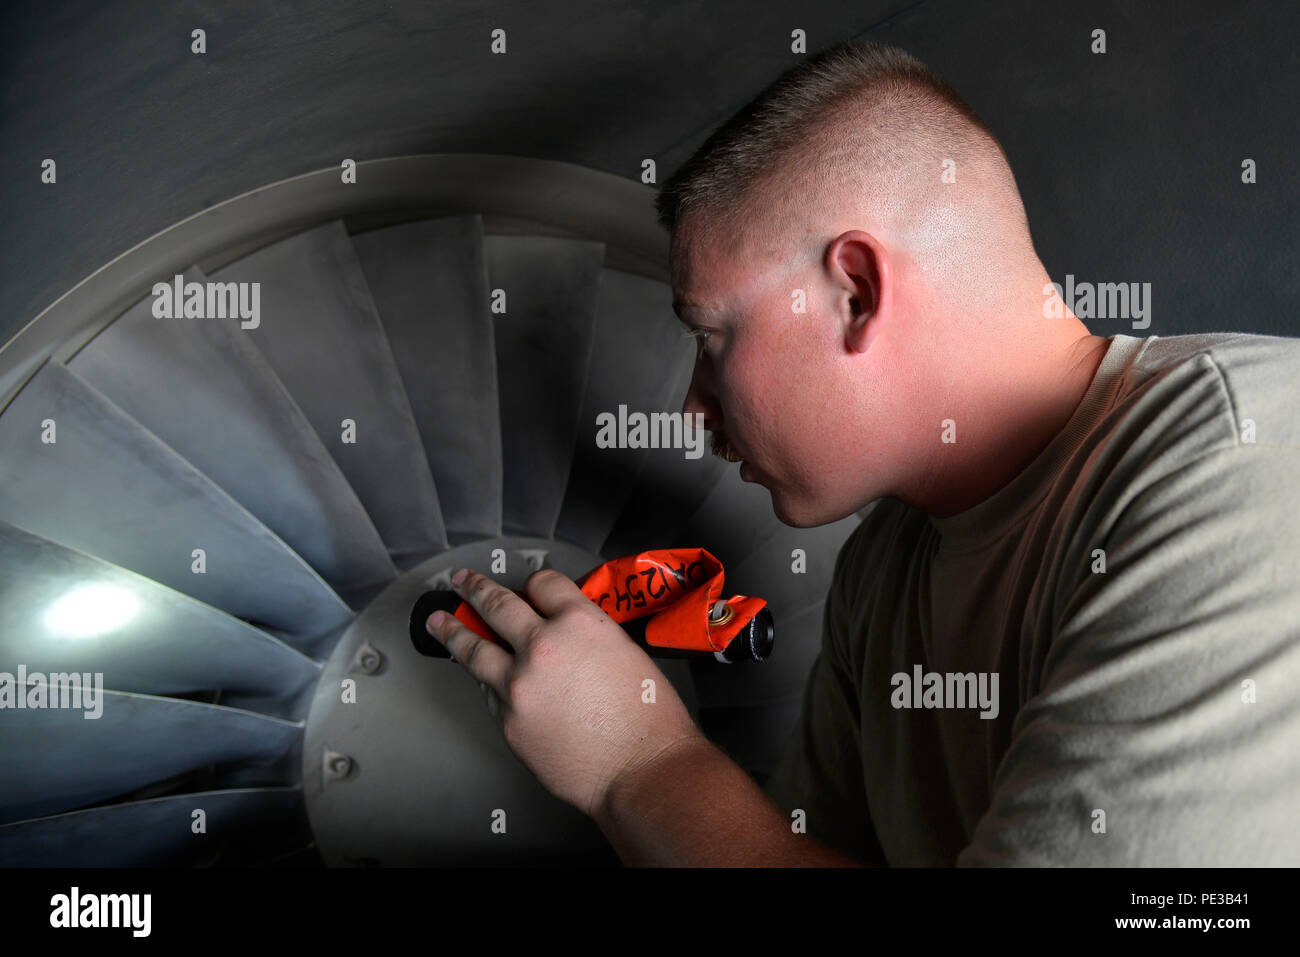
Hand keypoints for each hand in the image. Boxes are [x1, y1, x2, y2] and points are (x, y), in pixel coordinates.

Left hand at [426, 566, 703, 818]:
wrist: (640, 769)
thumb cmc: (648, 718)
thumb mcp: (626, 652)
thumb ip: (588, 635)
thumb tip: (565, 632)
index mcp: (580, 623)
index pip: (543, 583)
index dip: (535, 584)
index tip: (528, 586)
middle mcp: (543, 647)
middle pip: (496, 605)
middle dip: (474, 588)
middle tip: (460, 580)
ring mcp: (519, 685)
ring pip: (473, 649)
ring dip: (452, 631)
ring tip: (439, 622)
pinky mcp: (508, 721)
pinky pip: (489, 692)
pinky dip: (484, 680)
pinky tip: (478, 676)